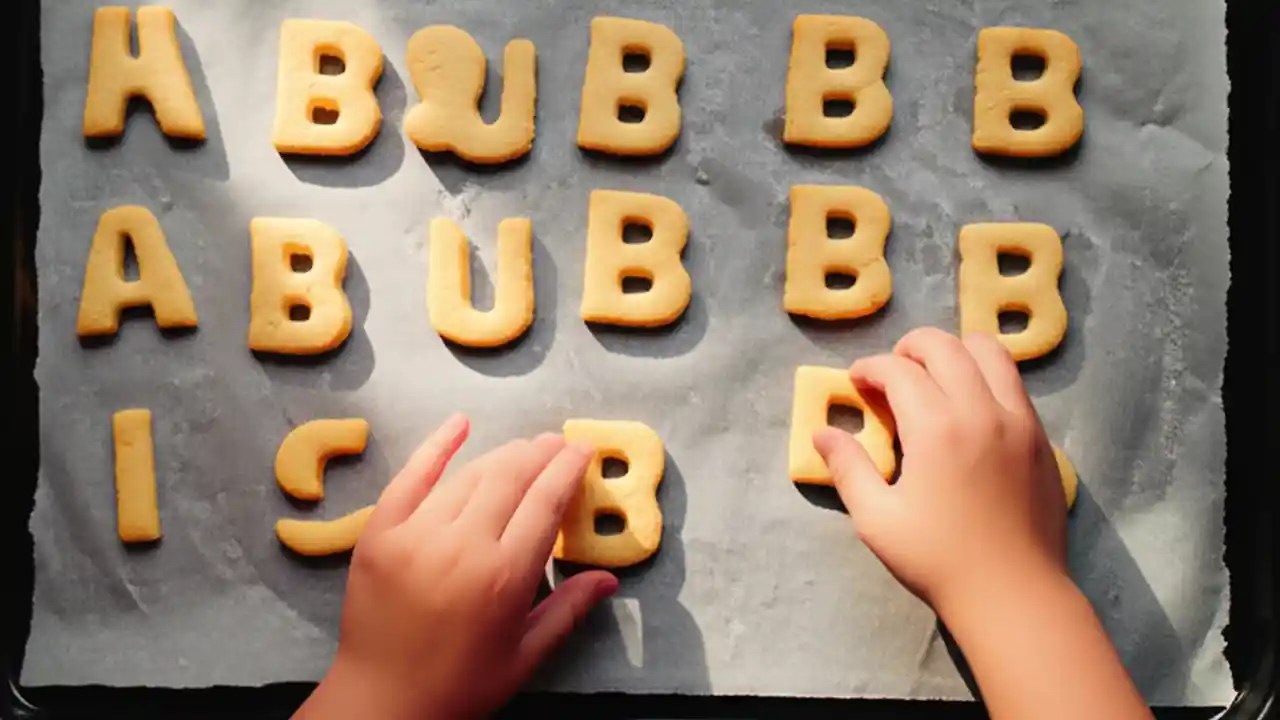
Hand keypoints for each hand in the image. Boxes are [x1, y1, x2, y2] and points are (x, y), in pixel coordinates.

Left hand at [296, 415, 618, 719]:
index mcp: (505, 576)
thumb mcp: (525, 656)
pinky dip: (437, 446)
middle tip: (557, 444)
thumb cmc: (461, 686)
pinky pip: (411, 476)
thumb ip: (568, 610)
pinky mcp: (379, 532)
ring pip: (469, 476)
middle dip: (539, 454)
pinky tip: (460, 423)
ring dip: (501, 454)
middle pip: (510, 478)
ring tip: (523, 448)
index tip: (582, 450)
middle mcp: (462, 545)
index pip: (545, 502)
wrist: (382, 703)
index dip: (567, 469)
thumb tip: (610, 577)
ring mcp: (416, 533)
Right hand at [817, 328, 1149, 718]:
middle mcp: (981, 410)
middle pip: (945, 346)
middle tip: (891, 370)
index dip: (870, 368)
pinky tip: (969, 403)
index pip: (898, 370)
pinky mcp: (1041, 437)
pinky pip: (1014, 382)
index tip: (856, 382)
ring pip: (990, 352)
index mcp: (936, 428)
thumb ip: (848, 469)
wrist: (1013, 592)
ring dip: (955, 350)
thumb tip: (823, 433)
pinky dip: (986, 374)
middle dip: (910, 347)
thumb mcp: (877, 519)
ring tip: (934, 373)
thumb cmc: (937, 559)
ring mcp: (1019, 420)